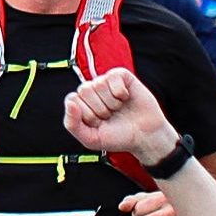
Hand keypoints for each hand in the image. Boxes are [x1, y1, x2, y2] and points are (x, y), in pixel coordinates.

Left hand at [58, 67, 173, 172]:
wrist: (145, 137)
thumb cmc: (118, 137)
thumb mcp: (91, 139)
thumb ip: (72, 124)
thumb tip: (70, 103)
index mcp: (82, 104)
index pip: (72, 100)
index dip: (86, 115)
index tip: (98, 124)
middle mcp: (92, 90)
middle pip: (84, 90)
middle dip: (99, 109)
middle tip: (110, 116)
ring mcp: (106, 82)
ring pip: (99, 84)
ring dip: (112, 102)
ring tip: (119, 109)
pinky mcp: (121, 76)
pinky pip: (113, 77)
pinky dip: (120, 92)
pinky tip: (125, 99)